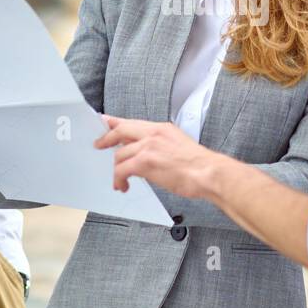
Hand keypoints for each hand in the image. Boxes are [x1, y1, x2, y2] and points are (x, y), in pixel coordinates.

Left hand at [94, 115, 218, 198]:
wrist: (208, 173)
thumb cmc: (199, 166)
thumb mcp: (179, 146)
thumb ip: (160, 145)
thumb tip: (147, 154)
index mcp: (162, 129)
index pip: (133, 122)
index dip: (116, 122)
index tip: (106, 121)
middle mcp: (153, 134)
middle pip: (120, 131)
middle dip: (107, 139)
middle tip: (99, 145)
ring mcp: (148, 146)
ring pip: (119, 155)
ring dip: (117, 170)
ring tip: (120, 181)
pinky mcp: (144, 162)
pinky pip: (121, 170)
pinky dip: (119, 180)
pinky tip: (123, 186)